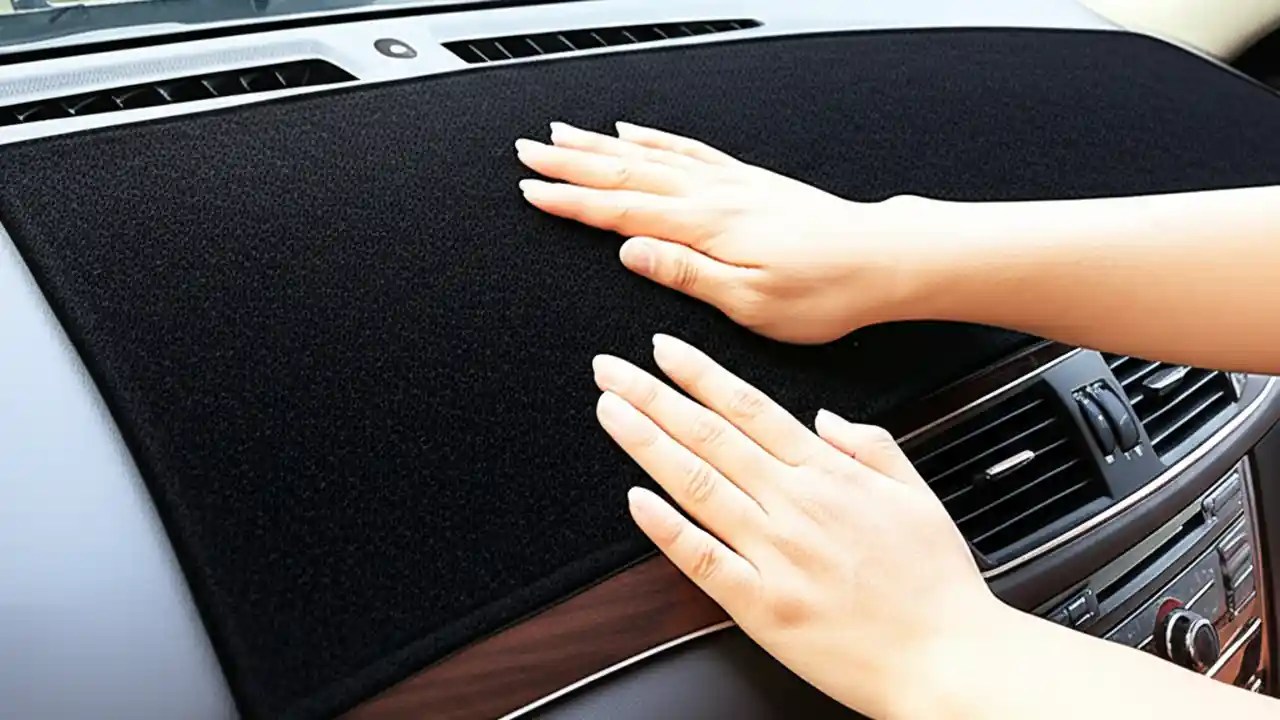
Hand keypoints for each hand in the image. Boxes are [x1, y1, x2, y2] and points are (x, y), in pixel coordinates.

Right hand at [517, 122, 935, 343]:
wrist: (882, 260)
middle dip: (571, 162)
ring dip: (601, 144)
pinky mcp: (748, 182)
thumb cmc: (824, 291)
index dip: (570, 202)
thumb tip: (631, 252)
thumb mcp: (751, 302)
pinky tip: (634, 131)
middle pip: (626, 171)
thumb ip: (686, 273)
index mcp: (706, 226)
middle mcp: (714, 196)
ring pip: (651, 155)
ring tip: (563, 134)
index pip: (621, 210)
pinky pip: (688, 150)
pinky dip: (655, 138)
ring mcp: (731, 183)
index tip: (531, 191)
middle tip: (527, 151)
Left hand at [592, 334, 1006, 718]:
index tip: (663, 350)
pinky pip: (702, 558)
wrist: (947, 659)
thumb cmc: (935, 584)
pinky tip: (636, 498)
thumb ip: (871, 445)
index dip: (700, 374)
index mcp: (830, 475)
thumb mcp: (918, 493)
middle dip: (653, 395)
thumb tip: (826, 417)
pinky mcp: (761, 606)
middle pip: (710, 435)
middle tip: (611, 369)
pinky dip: (666, 526)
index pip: (750, 408)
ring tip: (610, 411)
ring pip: (697, 484)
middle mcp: (795, 505)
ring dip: (647, 442)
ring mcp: (774, 554)